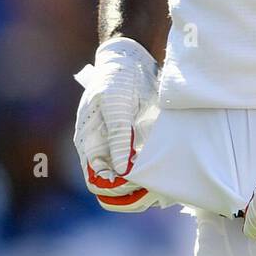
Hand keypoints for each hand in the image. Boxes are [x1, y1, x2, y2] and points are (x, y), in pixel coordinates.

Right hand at [73, 36, 165, 212]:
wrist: (132, 60)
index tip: (137, 185)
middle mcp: (103, 151)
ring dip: (143, 188)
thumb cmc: (117, 79)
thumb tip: (121, 171)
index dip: (115, 189)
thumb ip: (117, 136)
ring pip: (128, 182)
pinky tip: (166, 175)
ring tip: (163, 187)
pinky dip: (151, 176)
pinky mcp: (135, 145)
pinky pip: (141, 169)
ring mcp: (119, 149)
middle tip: (154, 193)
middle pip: (112, 188)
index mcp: (89, 144)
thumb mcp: (115, 105)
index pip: (97, 181)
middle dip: (131, 195)